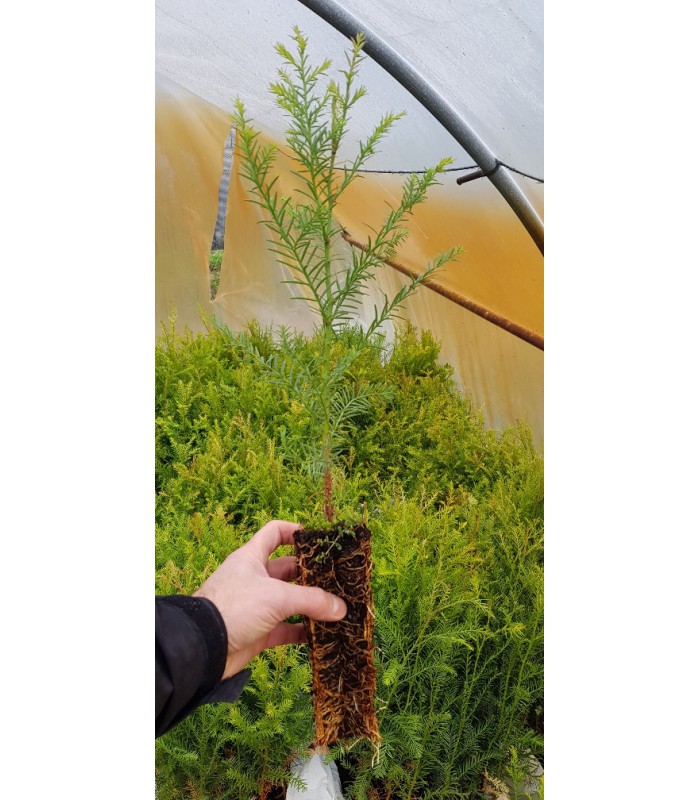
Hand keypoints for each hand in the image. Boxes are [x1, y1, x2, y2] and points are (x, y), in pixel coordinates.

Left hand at [193, 520, 346, 677]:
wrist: (202, 648)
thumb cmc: (234, 608)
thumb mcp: (276, 597)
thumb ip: (312, 600)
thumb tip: (341, 608)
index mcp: (252, 557)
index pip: (275, 533)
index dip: (295, 532)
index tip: (318, 540)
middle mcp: (254, 578)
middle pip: (289, 569)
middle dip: (312, 574)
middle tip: (338, 579)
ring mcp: (257, 605)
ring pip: (290, 600)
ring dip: (311, 605)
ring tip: (338, 608)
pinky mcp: (259, 632)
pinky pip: (287, 628)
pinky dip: (304, 631)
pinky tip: (322, 634)